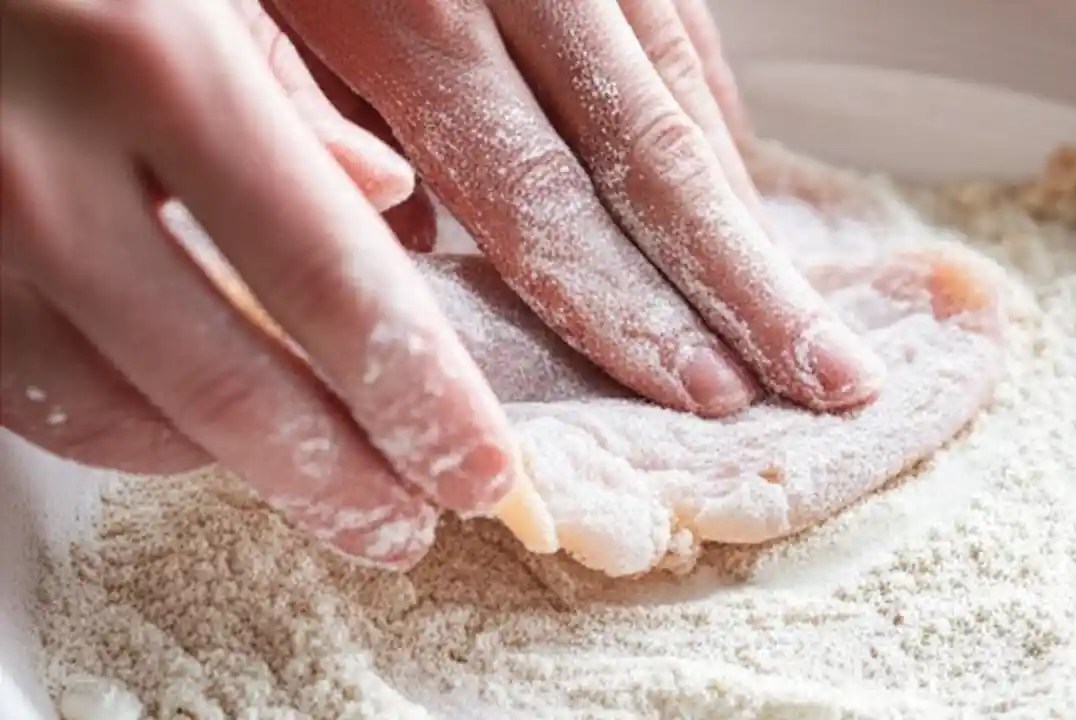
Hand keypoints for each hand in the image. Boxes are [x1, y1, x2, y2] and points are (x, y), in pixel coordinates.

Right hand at [1, 0, 516, 567]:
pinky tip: (198, 430)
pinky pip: (32, 399)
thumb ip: (287, 87)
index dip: (417, 399)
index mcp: (153, 61)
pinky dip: (132, 431)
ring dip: (239, 467)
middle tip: (408, 527)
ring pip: (120, 417)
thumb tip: (385, 199)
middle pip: (228, 384)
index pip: (330, 281)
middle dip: (339, 482)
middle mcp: (42, 166)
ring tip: (323, 483)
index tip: (478, 471)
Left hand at [275, 0, 884, 415]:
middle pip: (656, 164)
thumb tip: (413, 234)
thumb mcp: (221, 6)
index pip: (540, 201)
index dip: (627, 309)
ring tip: (806, 317)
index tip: (705, 394)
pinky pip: (679, 36)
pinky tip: (738, 199)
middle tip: (832, 382)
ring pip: (687, 100)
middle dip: (746, 291)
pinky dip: (714, 126)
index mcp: (405, 9)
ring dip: (747, 220)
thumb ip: (309, 120)